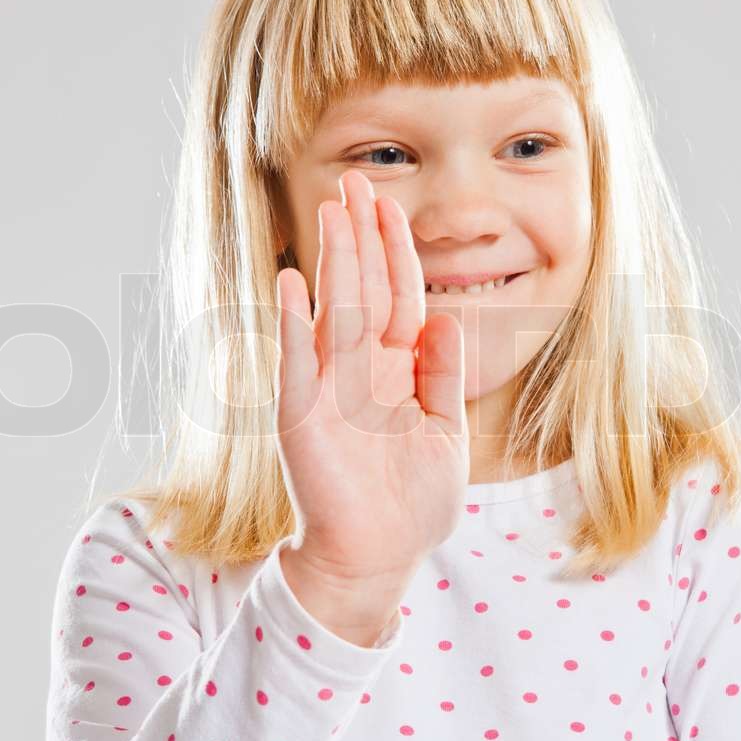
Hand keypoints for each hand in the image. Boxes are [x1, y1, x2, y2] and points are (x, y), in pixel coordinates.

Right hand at [273, 169, 469, 589]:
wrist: (377, 558)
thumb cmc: (413, 504)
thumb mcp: (447, 433)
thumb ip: (445, 376)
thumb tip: (449, 318)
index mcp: (398, 371)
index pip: (399, 296)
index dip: (397, 251)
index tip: (391, 204)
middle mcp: (361, 370)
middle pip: (363, 289)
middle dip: (360, 236)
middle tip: (354, 182)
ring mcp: (328, 388)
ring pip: (334, 310)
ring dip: (334, 260)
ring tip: (332, 211)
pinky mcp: (301, 415)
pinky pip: (297, 361)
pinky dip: (293, 323)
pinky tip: (291, 281)